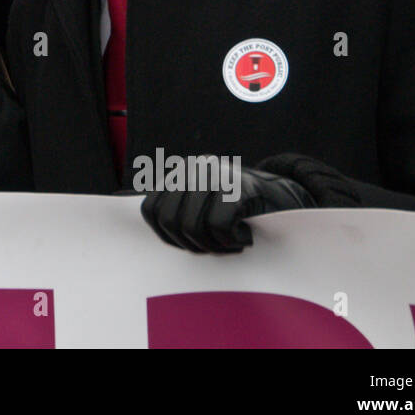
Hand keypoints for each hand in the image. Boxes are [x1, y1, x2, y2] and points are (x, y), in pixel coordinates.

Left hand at [140, 167, 313, 252]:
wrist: (285, 198)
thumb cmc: (237, 209)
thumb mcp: (200, 202)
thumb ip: (172, 207)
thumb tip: (128, 214)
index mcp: (180, 173)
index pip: (150, 210)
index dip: (168, 236)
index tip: (190, 243)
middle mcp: (194, 168)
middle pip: (170, 221)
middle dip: (190, 244)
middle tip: (215, 246)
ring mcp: (217, 175)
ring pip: (192, 226)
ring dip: (213, 245)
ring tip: (230, 242)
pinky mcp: (241, 188)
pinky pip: (220, 225)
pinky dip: (232, 240)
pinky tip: (245, 237)